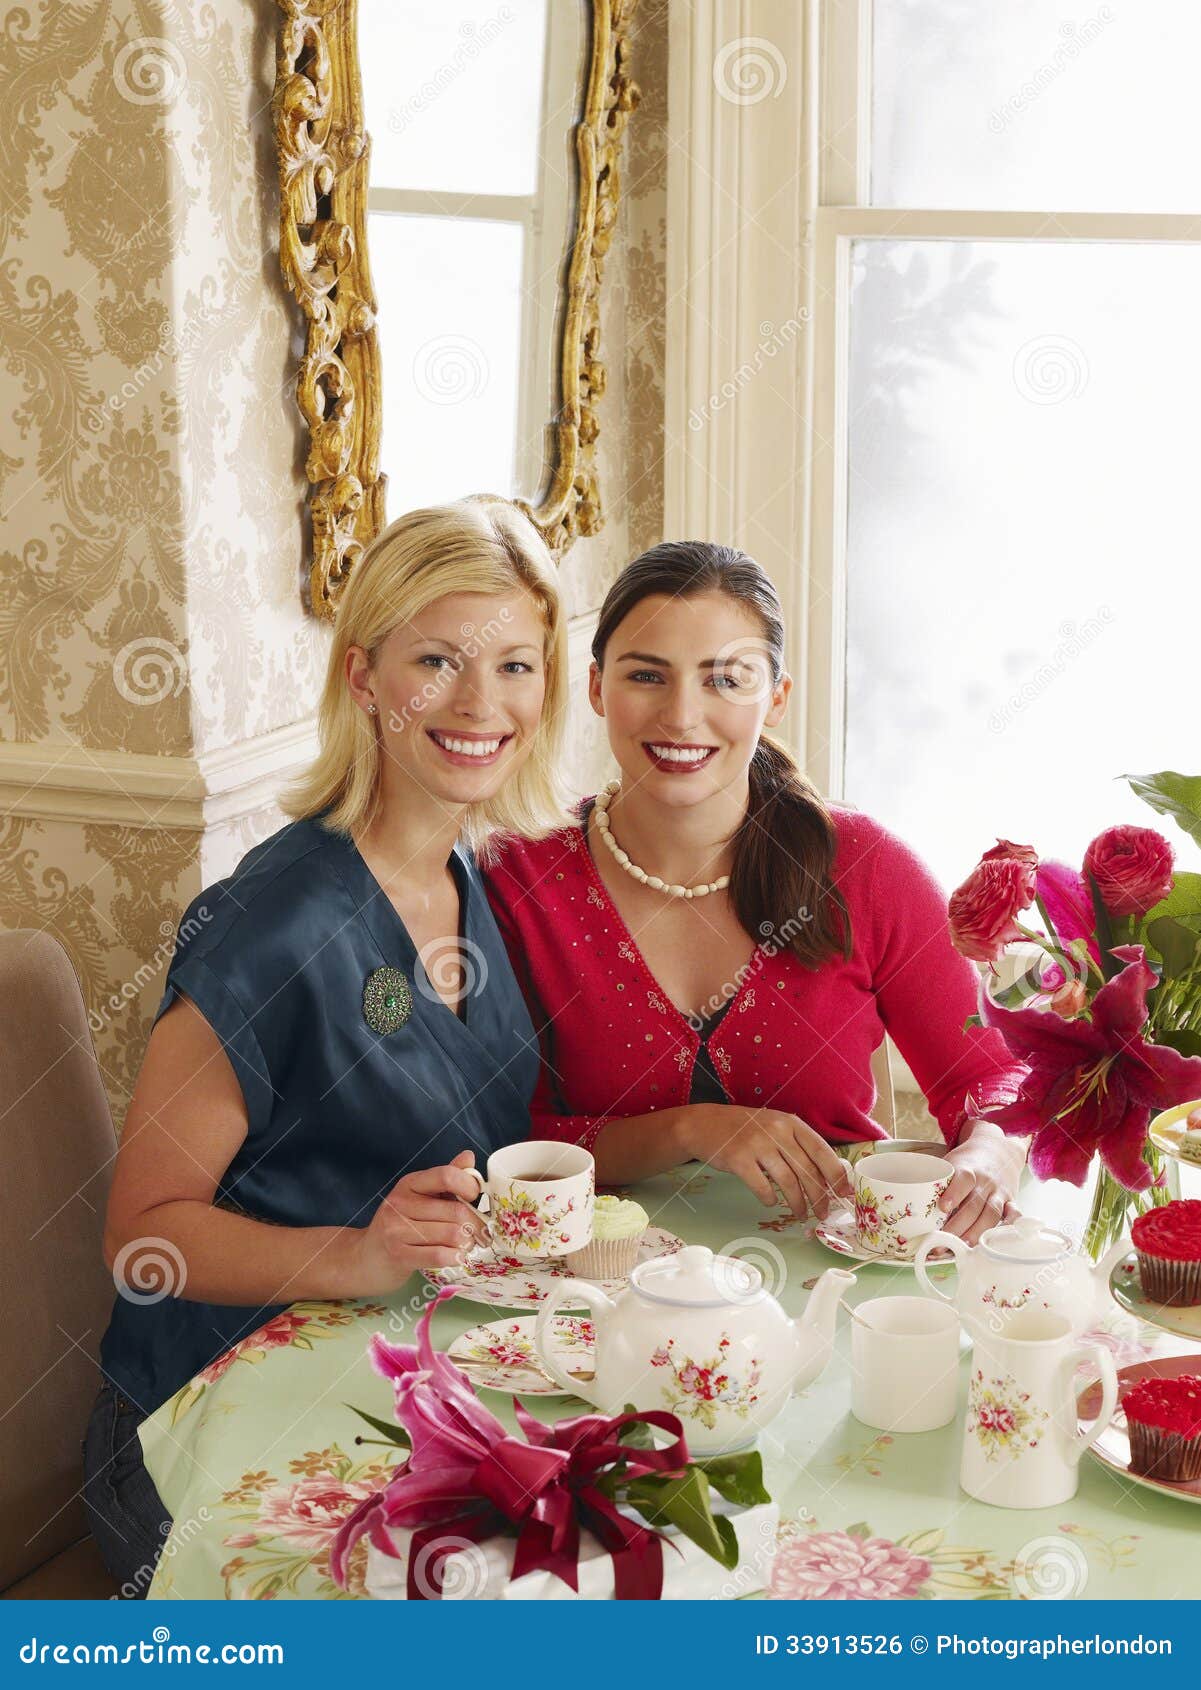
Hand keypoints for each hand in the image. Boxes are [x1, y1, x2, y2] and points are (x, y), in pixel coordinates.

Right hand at [350, 1150, 489, 1293]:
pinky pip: (440, 1255)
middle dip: (476, 1225)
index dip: (468, 1186)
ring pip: (452, 1235)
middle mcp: (401, 1204)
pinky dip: (455, 1257)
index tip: (475, 1198)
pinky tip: (455, 1257)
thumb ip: (446, 1178)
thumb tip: (469, 1157)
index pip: (446, 1175)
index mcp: (410, 1184)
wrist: (365, 1259)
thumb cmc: (400, 1226)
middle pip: (456, 1211)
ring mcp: (397, 1230)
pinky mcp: (398, 1255)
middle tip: (481, 1233)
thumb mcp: (420, 1197)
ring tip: (466, 1245)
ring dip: (467, 1243)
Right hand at [676, 1104, 853, 1218]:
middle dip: (819, 1197)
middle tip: (822, 1214)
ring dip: (798, 1204)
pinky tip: (771, 1201)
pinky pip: (762, 1187)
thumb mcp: (775, 1126)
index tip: (844, 1193)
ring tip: (801, 1215)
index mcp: (791, 1122)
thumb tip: (826, 1176)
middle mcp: (777, 1131)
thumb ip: (798, 1145)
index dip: (836, 1174)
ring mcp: (757, 1144)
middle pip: (807, 1170)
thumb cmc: (745, 1129)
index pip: (822, 1150)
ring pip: (788, 1182)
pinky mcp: (739, 1159)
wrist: (705, 1124)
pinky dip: (770, 1199)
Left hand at [937, 1120, 1023, 1244]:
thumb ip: (937, 1180)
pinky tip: (998, 1241)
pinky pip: (1014, 1214)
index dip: (954, 1193)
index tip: (943, 1208)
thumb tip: (911, 1205)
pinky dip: (1009, 1227)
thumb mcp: (950, 1162)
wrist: (998, 1149)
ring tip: (962, 1247)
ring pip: (991, 1214)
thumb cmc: (967, 1162)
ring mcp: (999, 1192)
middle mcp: (985, 1181)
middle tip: (942, 1243)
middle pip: (974, 1205)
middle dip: (958, 1226)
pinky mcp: (1010, 1200)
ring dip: (977, 1232)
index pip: (963, 1179)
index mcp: (968, 1169)